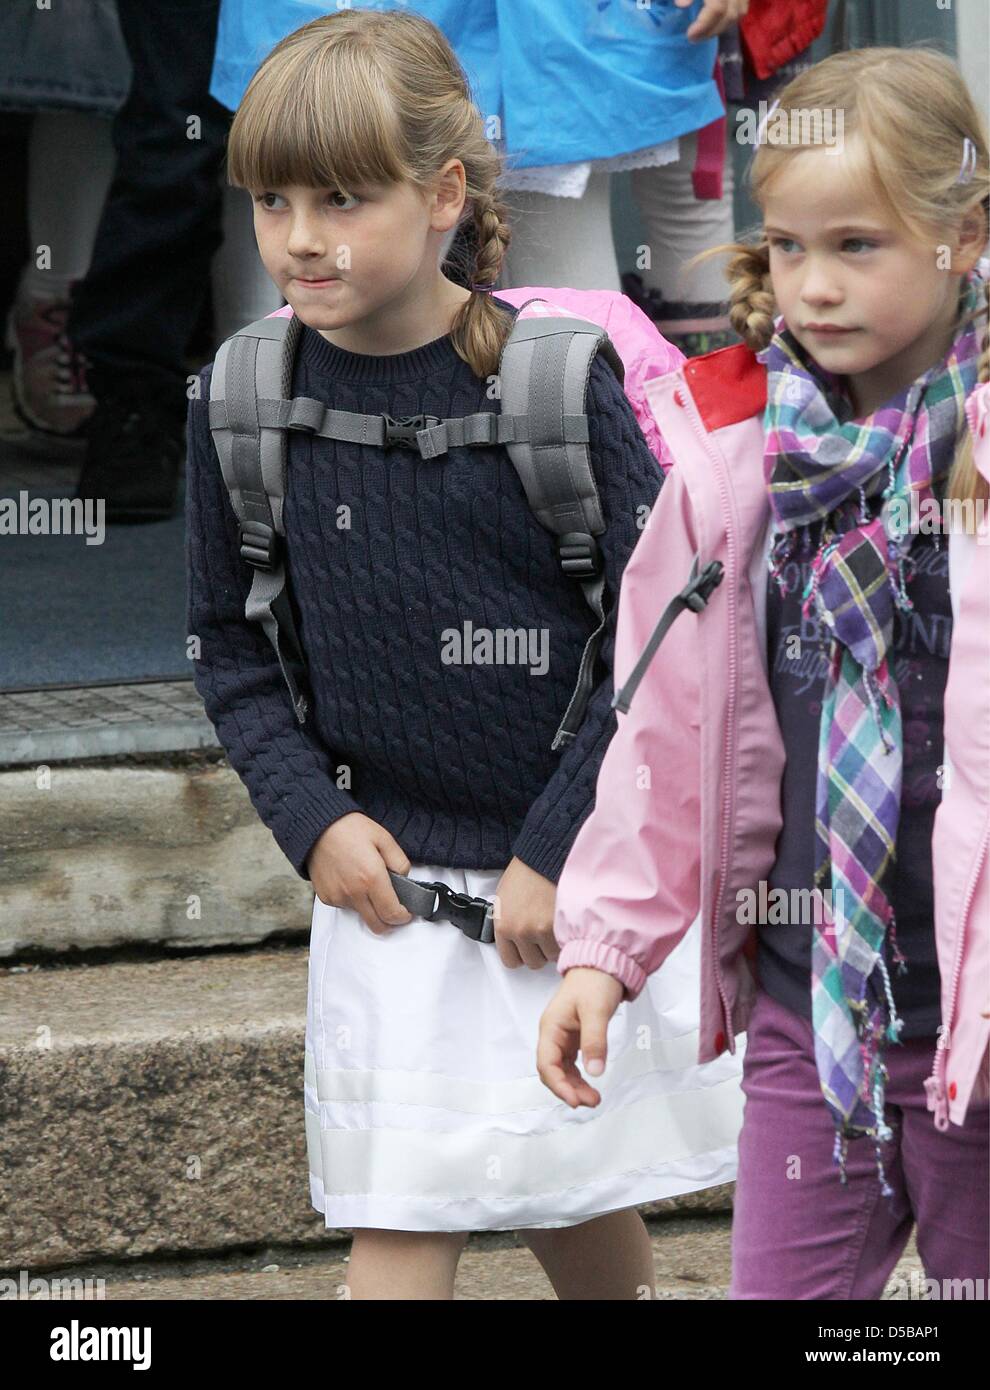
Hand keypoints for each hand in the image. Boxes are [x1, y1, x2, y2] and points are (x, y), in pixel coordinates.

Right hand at [306, 812, 413, 932]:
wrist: (317, 827)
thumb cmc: (350, 830)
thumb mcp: (384, 839)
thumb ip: (400, 863)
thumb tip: (405, 880)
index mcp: (372, 878)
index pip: (392, 913)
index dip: (403, 917)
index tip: (406, 912)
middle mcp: (354, 892)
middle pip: (377, 925)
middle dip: (389, 921)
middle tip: (393, 906)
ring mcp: (339, 897)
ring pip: (361, 915)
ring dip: (369, 907)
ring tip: (367, 883)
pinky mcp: (327, 898)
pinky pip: (346, 907)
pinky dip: (353, 900)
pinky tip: (352, 881)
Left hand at [491, 857, 558, 968]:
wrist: (546, 854)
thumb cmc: (527, 871)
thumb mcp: (505, 898)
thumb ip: (508, 923)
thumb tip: (513, 940)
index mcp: (502, 925)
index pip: (510, 961)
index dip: (522, 954)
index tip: (528, 948)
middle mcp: (519, 931)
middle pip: (532, 962)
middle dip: (540, 951)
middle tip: (544, 936)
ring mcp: (540, 931)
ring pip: (551, 956)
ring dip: (554, 945)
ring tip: (555, 926)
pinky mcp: (559, 927)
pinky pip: (564, 946)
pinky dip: (566, 938)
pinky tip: (564, 925)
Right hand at [537, 968, 625, 1107]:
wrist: (602, 963)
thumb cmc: (595, 982)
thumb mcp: (596, 1012)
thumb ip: (595, 1041)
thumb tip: (595, 1072)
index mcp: (551, 1027)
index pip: (547, 1064)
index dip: (559, 1085)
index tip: (575, 1100)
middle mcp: (553, 1034)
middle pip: (552, 1070)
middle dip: (568, 1089)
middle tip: (591, 1102)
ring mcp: (562, 1036)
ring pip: (562, 1069)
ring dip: (575, 1085)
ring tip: (595, 1099)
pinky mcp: (574, 1037)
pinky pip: (571, 1062)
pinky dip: (579, 1075)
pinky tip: (590, 1083)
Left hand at [674, 0, 749, 40]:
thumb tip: (682, 5)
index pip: (717, 9)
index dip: (703, 25)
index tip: (689, 35)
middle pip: (729, 15)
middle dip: (711, 31)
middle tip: (694, 37)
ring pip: (738, 14)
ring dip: (721, 27)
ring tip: (704, 31)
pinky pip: (742, 9)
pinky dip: (730, 19)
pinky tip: (717, 22)